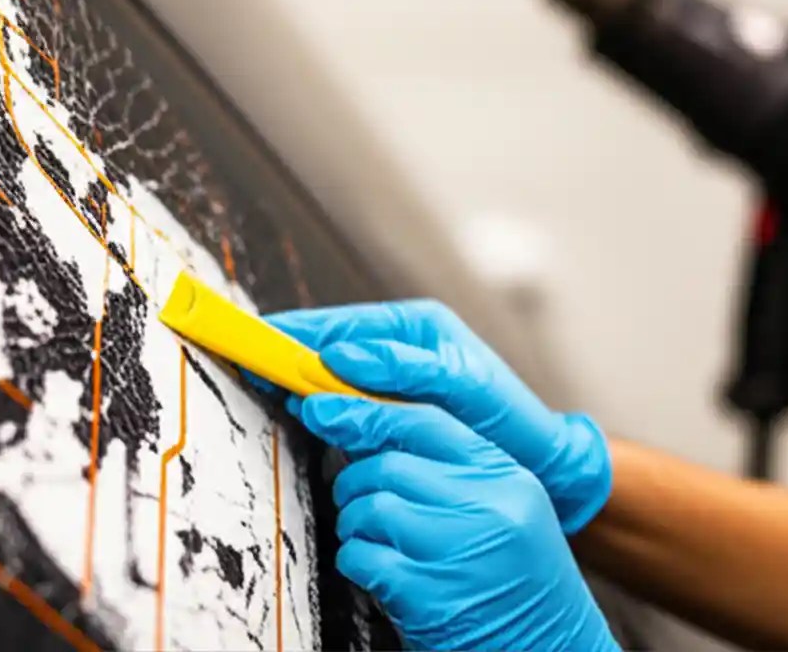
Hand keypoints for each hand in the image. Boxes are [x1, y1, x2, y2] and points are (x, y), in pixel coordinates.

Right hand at [266, 301, 611, 532]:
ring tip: (265, 392)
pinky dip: (321, 412)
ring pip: (329, 380)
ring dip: (300, 386)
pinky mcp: (388, 414)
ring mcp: (390, 382)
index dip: (294, 333)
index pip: (338, 323)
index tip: (257, 341)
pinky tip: (303, 419)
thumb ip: (398, 368)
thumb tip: (338, 355)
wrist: (539, 464)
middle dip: (287, 359)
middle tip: (248, 369)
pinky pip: (343, 408)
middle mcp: (396, 349)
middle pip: (325, 348)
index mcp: (413, 327)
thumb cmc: (507, 419)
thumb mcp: (457, 384)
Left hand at [288, 393, 620, 651]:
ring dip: (355, 524)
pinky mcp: (428, 594)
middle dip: (356, 481)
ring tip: (375, 541)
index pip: (424, 422)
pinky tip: (378, 571)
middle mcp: (488, 507)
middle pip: (389, 465)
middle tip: (358, 499)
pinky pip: (362, 557)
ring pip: (371, 509)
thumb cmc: (514, 579)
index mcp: (505, 476)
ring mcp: (458, 550)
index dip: (366, 412)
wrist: (548, 648)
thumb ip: (450, 469)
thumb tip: (370, 432)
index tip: (326, 408)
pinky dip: (356, 561)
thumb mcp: (503, 508)